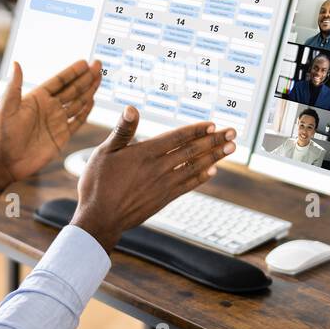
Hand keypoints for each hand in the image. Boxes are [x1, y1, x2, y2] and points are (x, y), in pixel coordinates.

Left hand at [0, 60, 99, 204]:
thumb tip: (16, 63)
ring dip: (89, 90)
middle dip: (85, 77)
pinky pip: (77, 121)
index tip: (84, 62)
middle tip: (98, 65)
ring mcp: (57, 121)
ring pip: (77, 102)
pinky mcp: (62, 136)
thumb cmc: (1, 134)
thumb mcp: (5, 108)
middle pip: (72, 89)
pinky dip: (86, 111)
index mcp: (37, 98)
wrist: (6, 162)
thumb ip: (14, 86)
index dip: (72, 72)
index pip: (59, 81)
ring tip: (99, 78)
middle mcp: (49, 107)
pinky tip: (92, 101)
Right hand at [71, 106, 236, 252]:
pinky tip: (212, 171)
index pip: (177, 138)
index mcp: (145, 153)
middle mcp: (159, 168)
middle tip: (232, 132)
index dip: (196, 130)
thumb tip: (132, 109)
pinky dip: (201, 177)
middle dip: (213, 141)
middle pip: (192, 151)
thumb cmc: (97, 183)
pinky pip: (188, 185)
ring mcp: (163, 185)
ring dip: (214, 156)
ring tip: (230, 148)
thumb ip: (122, 130)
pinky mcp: (164, 199)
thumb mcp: (104, 152)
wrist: (100, 219)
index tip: (213, 125)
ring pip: (194, 167)